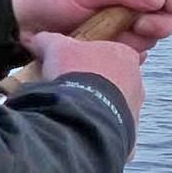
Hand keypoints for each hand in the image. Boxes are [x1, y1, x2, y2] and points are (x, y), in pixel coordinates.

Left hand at [9, 0, 171, 55]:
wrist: (27, 23)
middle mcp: (134, 2)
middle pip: (169, 16)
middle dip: (159, 23)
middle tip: (139, 24)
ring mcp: (125, 27)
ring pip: (152, 39)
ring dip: (137, 40)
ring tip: (110, 36)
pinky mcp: (115, 49)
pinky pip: (134, 57)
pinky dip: (124, 56)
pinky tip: (104, 50)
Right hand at [27, 33, 145, 124]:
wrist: (84, 112)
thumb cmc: (77, 74)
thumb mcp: (57, 49)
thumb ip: (48, 41)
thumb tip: (35, 39)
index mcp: (125, 56)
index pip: (110, 54)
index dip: (89, 60)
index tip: (73, 66)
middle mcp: (136, 83)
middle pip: (115, 81)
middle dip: (95, 85)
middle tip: (72, 90)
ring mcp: (134, 109)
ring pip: (116, 107)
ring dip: (98, 108)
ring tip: (73, 112)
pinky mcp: (128, 133)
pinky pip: (113, 131)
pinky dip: (99, 130)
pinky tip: (81, 130)